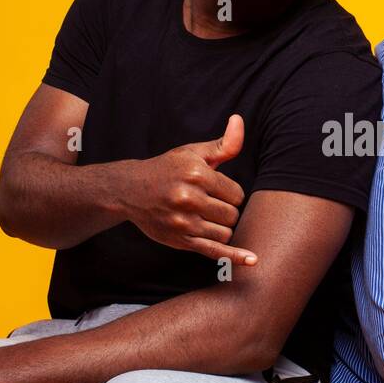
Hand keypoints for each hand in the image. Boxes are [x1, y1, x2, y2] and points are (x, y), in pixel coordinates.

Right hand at [118, 114, 258, 265]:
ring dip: (222, 227)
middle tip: (210, 204)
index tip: (217, 191)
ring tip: (206, 217)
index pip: (236, 194)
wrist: (131, 189)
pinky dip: (235, 256)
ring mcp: (183, 222)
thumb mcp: (193, 153)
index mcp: (197, 174)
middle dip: (227, 210)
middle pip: (233, 214)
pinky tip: (253, 261)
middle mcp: (189, 198)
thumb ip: (223, 144)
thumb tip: (239, 121)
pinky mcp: (179, 240)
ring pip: (225, 232)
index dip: (231, 193)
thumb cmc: (168, 169)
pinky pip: (214, 251)